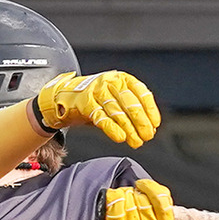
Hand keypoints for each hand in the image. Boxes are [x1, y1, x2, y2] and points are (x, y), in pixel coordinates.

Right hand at [35, 71, 161, 147]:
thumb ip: (129, 108)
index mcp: (121, 78)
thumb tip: (147, 126)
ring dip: (129, 129)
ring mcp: (96, 91)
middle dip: (141, 122)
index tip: (155, 125)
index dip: (150, 110)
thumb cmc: (93, 99)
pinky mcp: (85, 103)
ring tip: (136, 141)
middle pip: (130, 103)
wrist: (63, 96)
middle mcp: (109, 82)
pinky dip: (112, 128)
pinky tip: (120, 137)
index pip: (141, 93)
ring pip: (117, 111)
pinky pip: (101, 117)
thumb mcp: (114, 97)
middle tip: (147, 136)